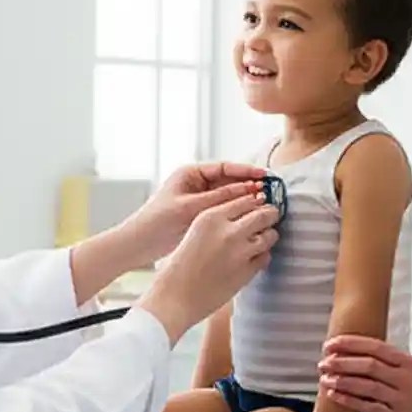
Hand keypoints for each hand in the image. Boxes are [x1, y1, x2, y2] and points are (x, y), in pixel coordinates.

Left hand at [121, 161, 267, 264]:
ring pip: (229, 196)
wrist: (139, 244)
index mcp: (190, 173)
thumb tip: (249, 191)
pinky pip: (224, 209)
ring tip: (267, 204)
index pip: (224, 168)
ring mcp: (199, 199)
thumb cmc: (157, 221)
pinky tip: (251, 217)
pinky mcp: (201, 214)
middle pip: (229, 180)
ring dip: (246, 199)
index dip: (246, 171)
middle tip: (272, 191)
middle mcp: (196, 183)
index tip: (265, 177)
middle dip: (250, 185)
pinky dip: (237, 211)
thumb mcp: (190, 208)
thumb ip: (219, 199)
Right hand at [137, 192, 279, 343]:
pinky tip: (252, 258)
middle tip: (271, 217)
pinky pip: (266, 256)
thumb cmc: (177, 267)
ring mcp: (241, 251)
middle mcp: (228, 231)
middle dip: (270, 215)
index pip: (245, 199)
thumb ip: (217, 223)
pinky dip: (263, 255)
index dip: (255, 202)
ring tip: (262, 239)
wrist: (174, 298)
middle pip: (264, 213)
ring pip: (270, 235)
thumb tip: (241, 217)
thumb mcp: (193, 233)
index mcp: (210, 217)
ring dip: (268, 236)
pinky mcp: (247, 272)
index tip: (260, 204)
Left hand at [318, 335, 411, 411]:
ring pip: (366, 386)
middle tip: (322, 363)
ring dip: (342, 382)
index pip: (374, 347)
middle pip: (368, 365)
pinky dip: (350, 401)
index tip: (330, 344)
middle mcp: (403, 376)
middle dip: (341, 363)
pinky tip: (335, 396)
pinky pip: (369, 407)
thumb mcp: (411, 365)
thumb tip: (355, 347)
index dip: (349, 344)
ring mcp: (400, 397)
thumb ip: (387, 358)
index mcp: (405, 360)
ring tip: (324, 379)